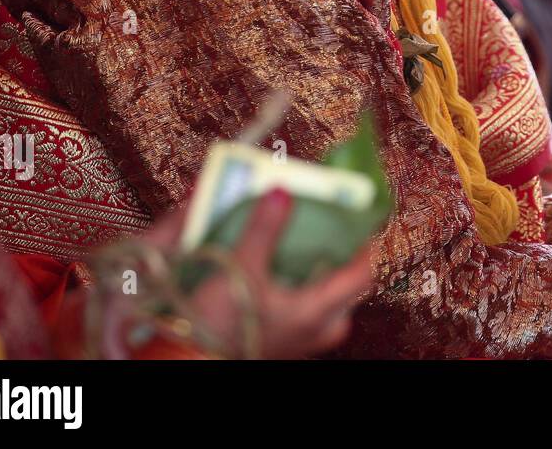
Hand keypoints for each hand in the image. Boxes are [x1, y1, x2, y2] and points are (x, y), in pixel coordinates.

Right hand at [140, 189, 374, 357]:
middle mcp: (318, 328)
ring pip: (325, 296)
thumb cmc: (217, 326)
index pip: (363, 273)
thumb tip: (282, 191)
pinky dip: (299, 283)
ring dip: (315, 268)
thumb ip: (263, 229)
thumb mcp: (240, 270)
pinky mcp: (287, 338)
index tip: (357, 215)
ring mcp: (304, 338)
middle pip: (345, 284)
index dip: (364, 242)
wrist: (187, 359)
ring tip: (301, 240)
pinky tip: (280, 266)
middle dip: (338, 253)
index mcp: (318, 312)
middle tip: (326, 224)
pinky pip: (307, 306)